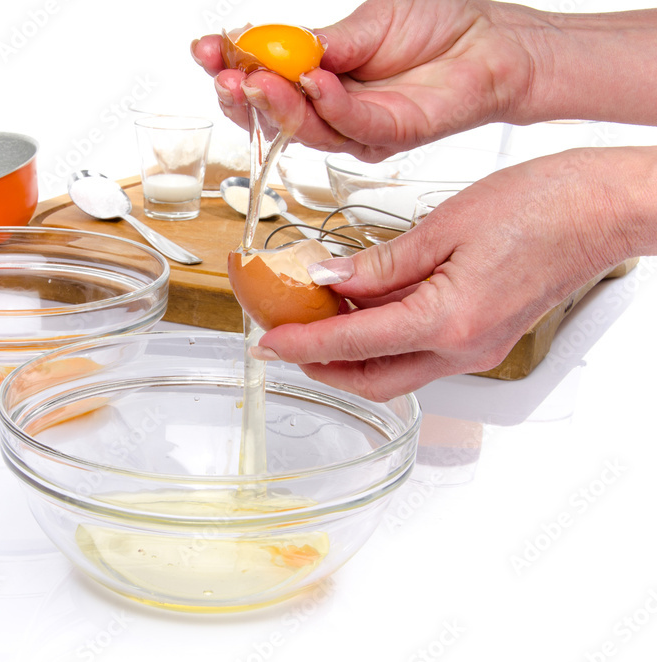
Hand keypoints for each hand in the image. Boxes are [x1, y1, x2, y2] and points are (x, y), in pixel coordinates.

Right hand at [192, 0, 540, 159]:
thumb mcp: (366, 23)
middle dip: (240, 96)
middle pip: (270, 115)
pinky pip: (350, 126)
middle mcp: (329, 109)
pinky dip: (328, 105)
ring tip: (256, 79)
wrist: (492, 42)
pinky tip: (314, 80)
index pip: (261, 79)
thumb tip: (274, 47)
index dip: (229, 67)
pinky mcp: (387, 138)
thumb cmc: (436, 27)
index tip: (205, 49)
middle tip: (222, 76)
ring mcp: (355, 129)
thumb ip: (323, 42)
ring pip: (303, 128)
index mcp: (316, 76)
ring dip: (275, 104)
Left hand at [250, 148, 651, 400]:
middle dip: (321, 367)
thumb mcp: (444, 225)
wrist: (605, 210)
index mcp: (450, 322)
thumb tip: (328, 280)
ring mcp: (477, 349)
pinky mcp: (484, 338)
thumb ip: (380, 263)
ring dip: (350, 355)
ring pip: (396, 371)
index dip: (302, 345)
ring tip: (316, 318)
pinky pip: (420, 352)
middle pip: (372, 380)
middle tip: (283, 340)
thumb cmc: (544, 205)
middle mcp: (464, 350)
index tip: (266, 342)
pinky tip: (363, 308)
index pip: (353, 346)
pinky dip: (383, 339)